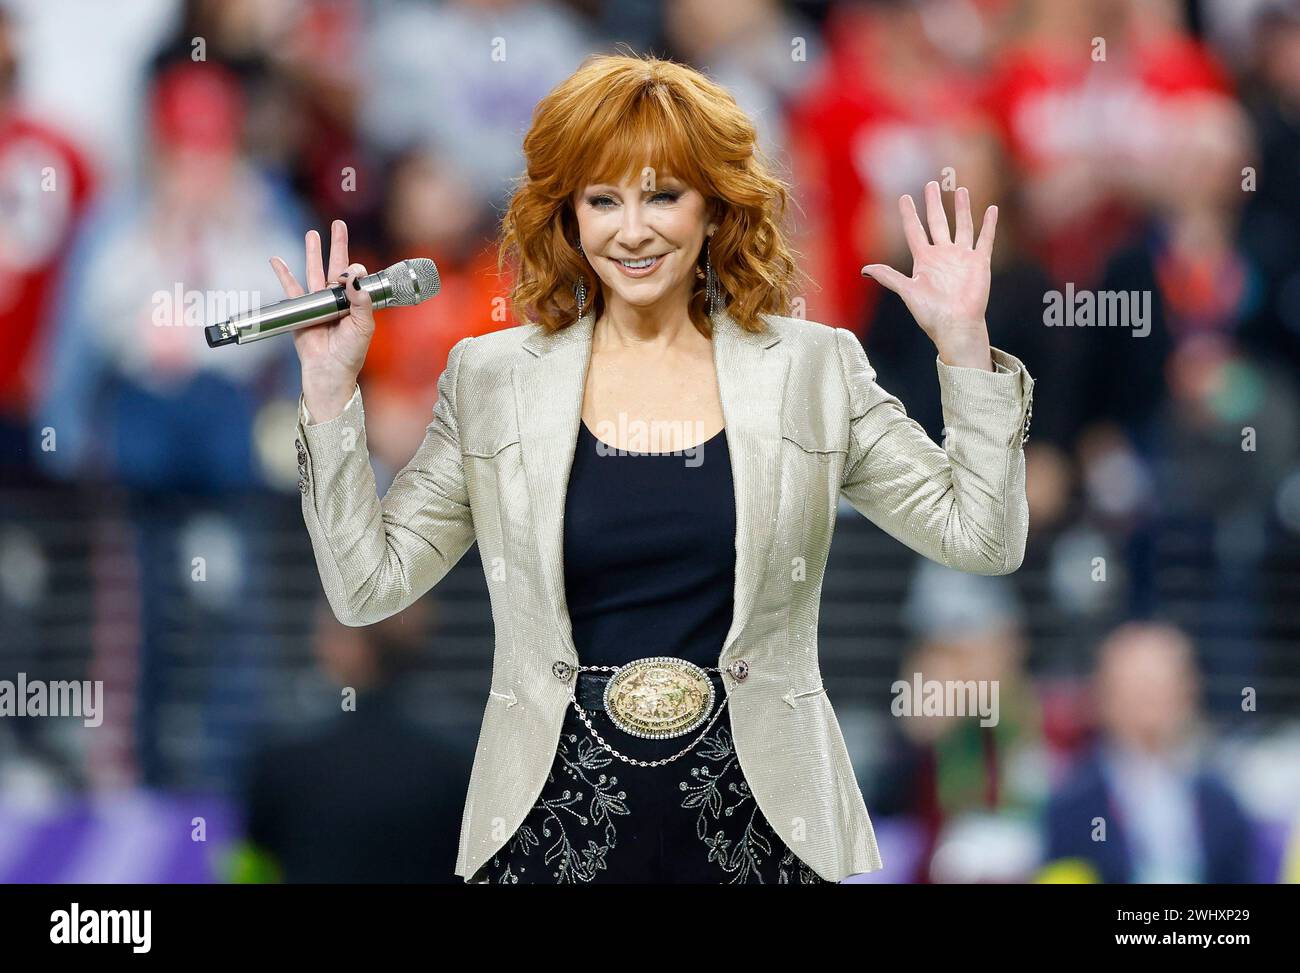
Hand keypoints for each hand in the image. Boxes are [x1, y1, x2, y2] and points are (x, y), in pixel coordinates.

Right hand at [270, 219, 375, 417]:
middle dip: (337, 244)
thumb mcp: (363, 326)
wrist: (329, 371)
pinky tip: (277, 259)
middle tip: (338, 224)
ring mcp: (319, 303)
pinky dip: (283, 274)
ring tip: (312, 234)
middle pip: (336, 266)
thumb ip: (361, 301)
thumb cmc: (350, 353)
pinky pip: (291, 289)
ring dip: (313, 253)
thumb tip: (354, 276)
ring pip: (314, 272)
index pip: (356, 276)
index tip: (349, 273)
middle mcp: (337, 299)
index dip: (353, 269)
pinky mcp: (301, 310)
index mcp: (355, 302)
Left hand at [862, 182, 995, 368]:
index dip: (909, 214)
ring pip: (962, 225)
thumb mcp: (907, 291)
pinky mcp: (980, 262)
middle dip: (933, 203)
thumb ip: (889, 277)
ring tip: (959, 189)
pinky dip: (989, 224)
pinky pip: (985, 239)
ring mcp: (962, 257)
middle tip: (931, 184)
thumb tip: (864, 270)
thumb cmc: (931, 313)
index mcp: (924, 260)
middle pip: (937, 222)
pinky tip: (991, 209)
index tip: (904, 197)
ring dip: (961, 208)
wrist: (956, 326)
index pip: (914, 230)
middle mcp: (942, 255)